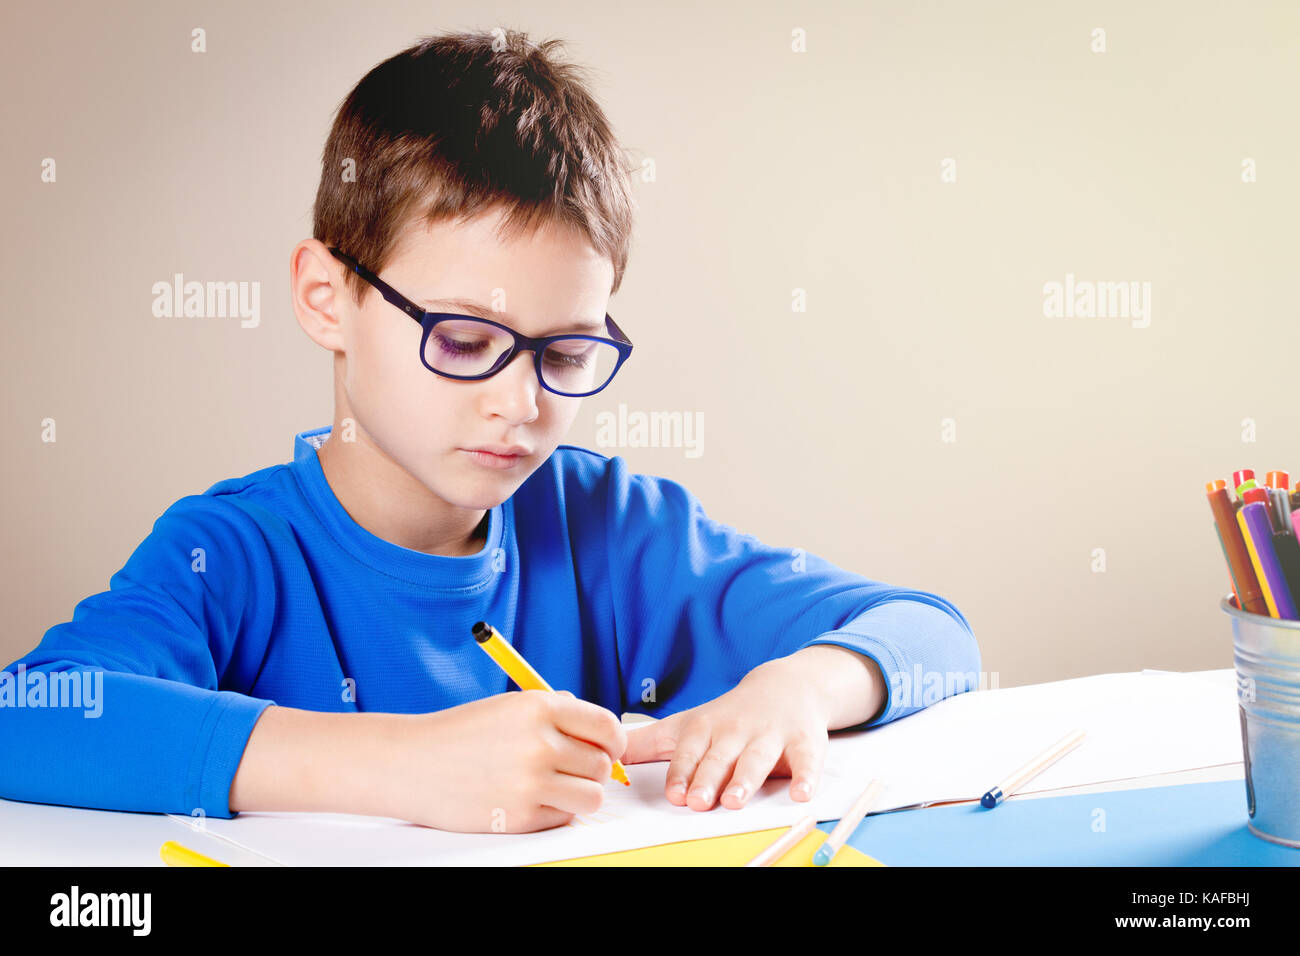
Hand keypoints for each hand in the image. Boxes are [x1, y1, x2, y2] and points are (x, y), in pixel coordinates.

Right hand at [393, 689, 626, 832]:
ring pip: (592, 796)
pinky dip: (554, 812)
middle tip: (571, 768)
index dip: (614, 740)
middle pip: (603, 764)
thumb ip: (557, 712)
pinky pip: (564, 818)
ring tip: (556, 786)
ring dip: (580, 793)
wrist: (411, 763)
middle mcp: (539, 743)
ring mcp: (531, 782)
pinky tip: (529, 799)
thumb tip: (602, 731)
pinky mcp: (520, 816)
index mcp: (540, 707)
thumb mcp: (510, 706)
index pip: (607, 726)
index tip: (608, 747)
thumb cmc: (462, 733)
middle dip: (593, 767)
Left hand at [620, 656, 833, 810]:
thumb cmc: (728, 716)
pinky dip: (806, 777)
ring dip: (746, 780)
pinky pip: (807, 760)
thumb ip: (647, 742)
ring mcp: (771, 735)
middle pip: (721, 757)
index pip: (690, 751)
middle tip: (697, 802)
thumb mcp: (686, 724)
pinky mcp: (804, 741)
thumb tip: (604, 755)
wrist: (786, 687)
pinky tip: (802, 795)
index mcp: (706, 727)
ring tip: (735, 801)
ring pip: (757, 758)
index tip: (674, 794)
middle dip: (708, 779)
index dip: (682, 772)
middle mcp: (737, 730)